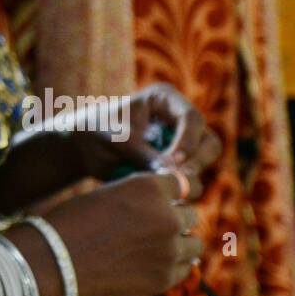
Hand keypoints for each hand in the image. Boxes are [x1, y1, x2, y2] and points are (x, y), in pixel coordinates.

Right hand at [46, 169, 201, 295]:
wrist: (54, 260)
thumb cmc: (73, 221)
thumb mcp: (109, 194)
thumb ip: (142, 197)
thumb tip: (168, 205)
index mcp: (150, 187)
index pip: (184, 184)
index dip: (176, 191)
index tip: (171, 198)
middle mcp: (167, 216)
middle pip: (191, 214)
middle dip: (176, 218)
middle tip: (155, 225)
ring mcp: (169, 251)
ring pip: (194, 244)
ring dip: (180, 243)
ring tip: (158, 247)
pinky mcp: (164, 279)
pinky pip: (184, 269)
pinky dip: (173, 265)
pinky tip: (154, 263)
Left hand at [73, 82, 219, 196]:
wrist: (86, 147)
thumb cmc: (99, 131)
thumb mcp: (120, 140)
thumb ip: (146, 155)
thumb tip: (175, 175)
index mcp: (165, 99)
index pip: (192, 119)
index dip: (187, 141)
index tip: (172, 161)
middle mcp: (179, 119)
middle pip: (208, 141)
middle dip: (196, 162)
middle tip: (178, 179)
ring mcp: (182, 141)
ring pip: (204, 162)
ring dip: (191, 177)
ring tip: (171, 190)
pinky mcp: (178, 162)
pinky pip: (191, 177)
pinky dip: (182, 187)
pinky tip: (167, 196)